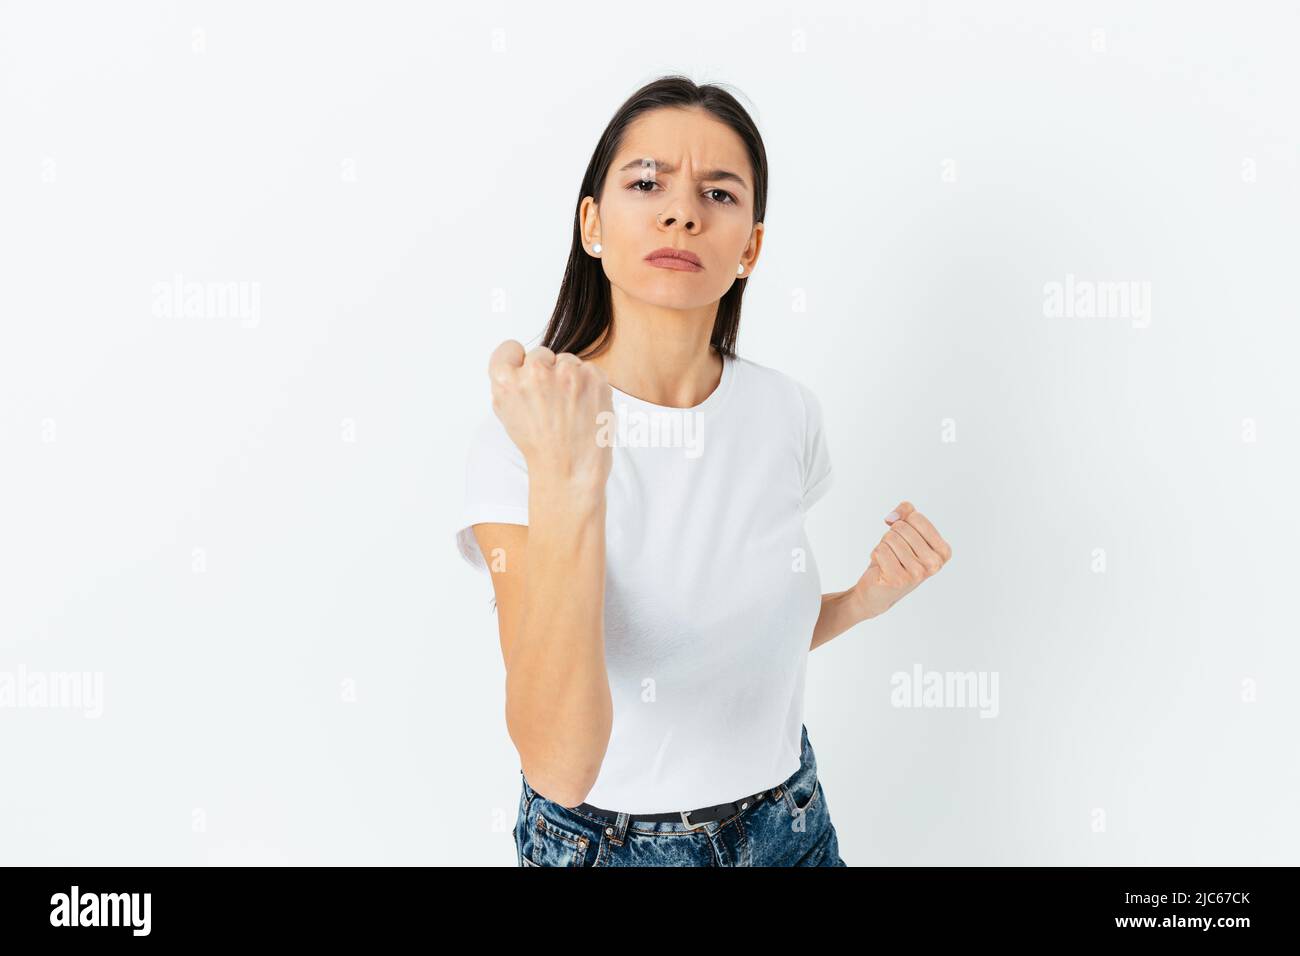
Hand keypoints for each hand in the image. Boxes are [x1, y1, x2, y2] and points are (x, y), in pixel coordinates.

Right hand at [487, 340, 613, 487]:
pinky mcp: (593, 377)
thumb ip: (508, 384)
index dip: (518, 363)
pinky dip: (588, 386)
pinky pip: (589, 370)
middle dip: (545, 372)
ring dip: (569, 378)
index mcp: (506, 380)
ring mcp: (567, 372)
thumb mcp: (507, 413)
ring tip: (568, 409)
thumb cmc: (538, 445)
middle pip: (540, 354)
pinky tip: (583, 408)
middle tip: (550, 403)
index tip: (525, 377)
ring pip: (566, 361)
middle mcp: (535, 372)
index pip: (509, 348)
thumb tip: (517, 362)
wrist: (569, 469)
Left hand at [852, 501, 951, 620]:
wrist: (879, 589)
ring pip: (890, 538)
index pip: (916, 518)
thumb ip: (906, 512)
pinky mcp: (899, 579)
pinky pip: (881, 550)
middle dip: (891, 535)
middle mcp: (935, 564)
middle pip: (901, 527)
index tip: (904, 538)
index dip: (903, 522)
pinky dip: (876, 554)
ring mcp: (918, 573)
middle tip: (894, 552)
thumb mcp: (907, 530)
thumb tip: (893, 517)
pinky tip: (882, 568)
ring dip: (883, 546)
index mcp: (943, 551)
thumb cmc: (895, 557)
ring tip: (889, 560)